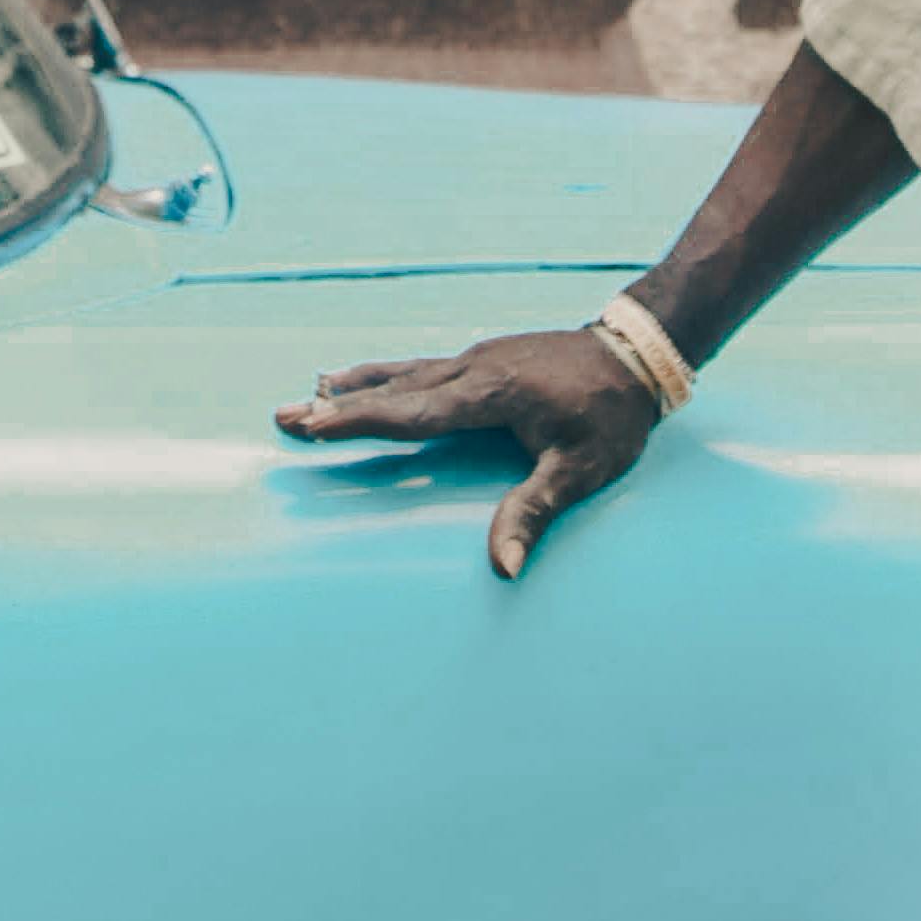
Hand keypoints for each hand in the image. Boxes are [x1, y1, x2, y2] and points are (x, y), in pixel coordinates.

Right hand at [274, 325, 664, 577]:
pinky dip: (384, 375)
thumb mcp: (583, 469)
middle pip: (394, 390)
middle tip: (283, 416)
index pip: (413, 413)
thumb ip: (535, 511)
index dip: (360, 422)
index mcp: (490, 394)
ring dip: (354, 386)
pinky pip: (421, 368)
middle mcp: (474, 369)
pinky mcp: (483, 359)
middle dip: (338, 406)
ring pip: (403, 373)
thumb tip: (504, 567)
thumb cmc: (612, 415)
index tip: (313, 425)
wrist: (637, 353)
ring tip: (308, 392)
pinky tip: (363, 377)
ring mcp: (477, 359)